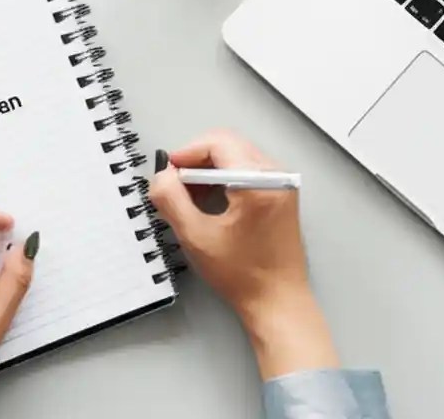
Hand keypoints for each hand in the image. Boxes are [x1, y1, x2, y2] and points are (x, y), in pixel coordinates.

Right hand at [148, 131, 338, 379]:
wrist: (278, 301)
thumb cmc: (242, 275)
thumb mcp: (196, 237)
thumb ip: (172, 200)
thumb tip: (161, 176)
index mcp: (258, 182)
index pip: (218, 143)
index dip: (187, 152)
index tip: (167, 172)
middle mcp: (276, 176)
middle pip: (229, 145)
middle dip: (197, 160)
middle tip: (174, 183)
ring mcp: (282, 184)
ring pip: (238, 156)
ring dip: (210, 169)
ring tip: (189, 196)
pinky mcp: (282, 195)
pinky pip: (249, 171)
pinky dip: (225, 178)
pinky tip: (209, 200)